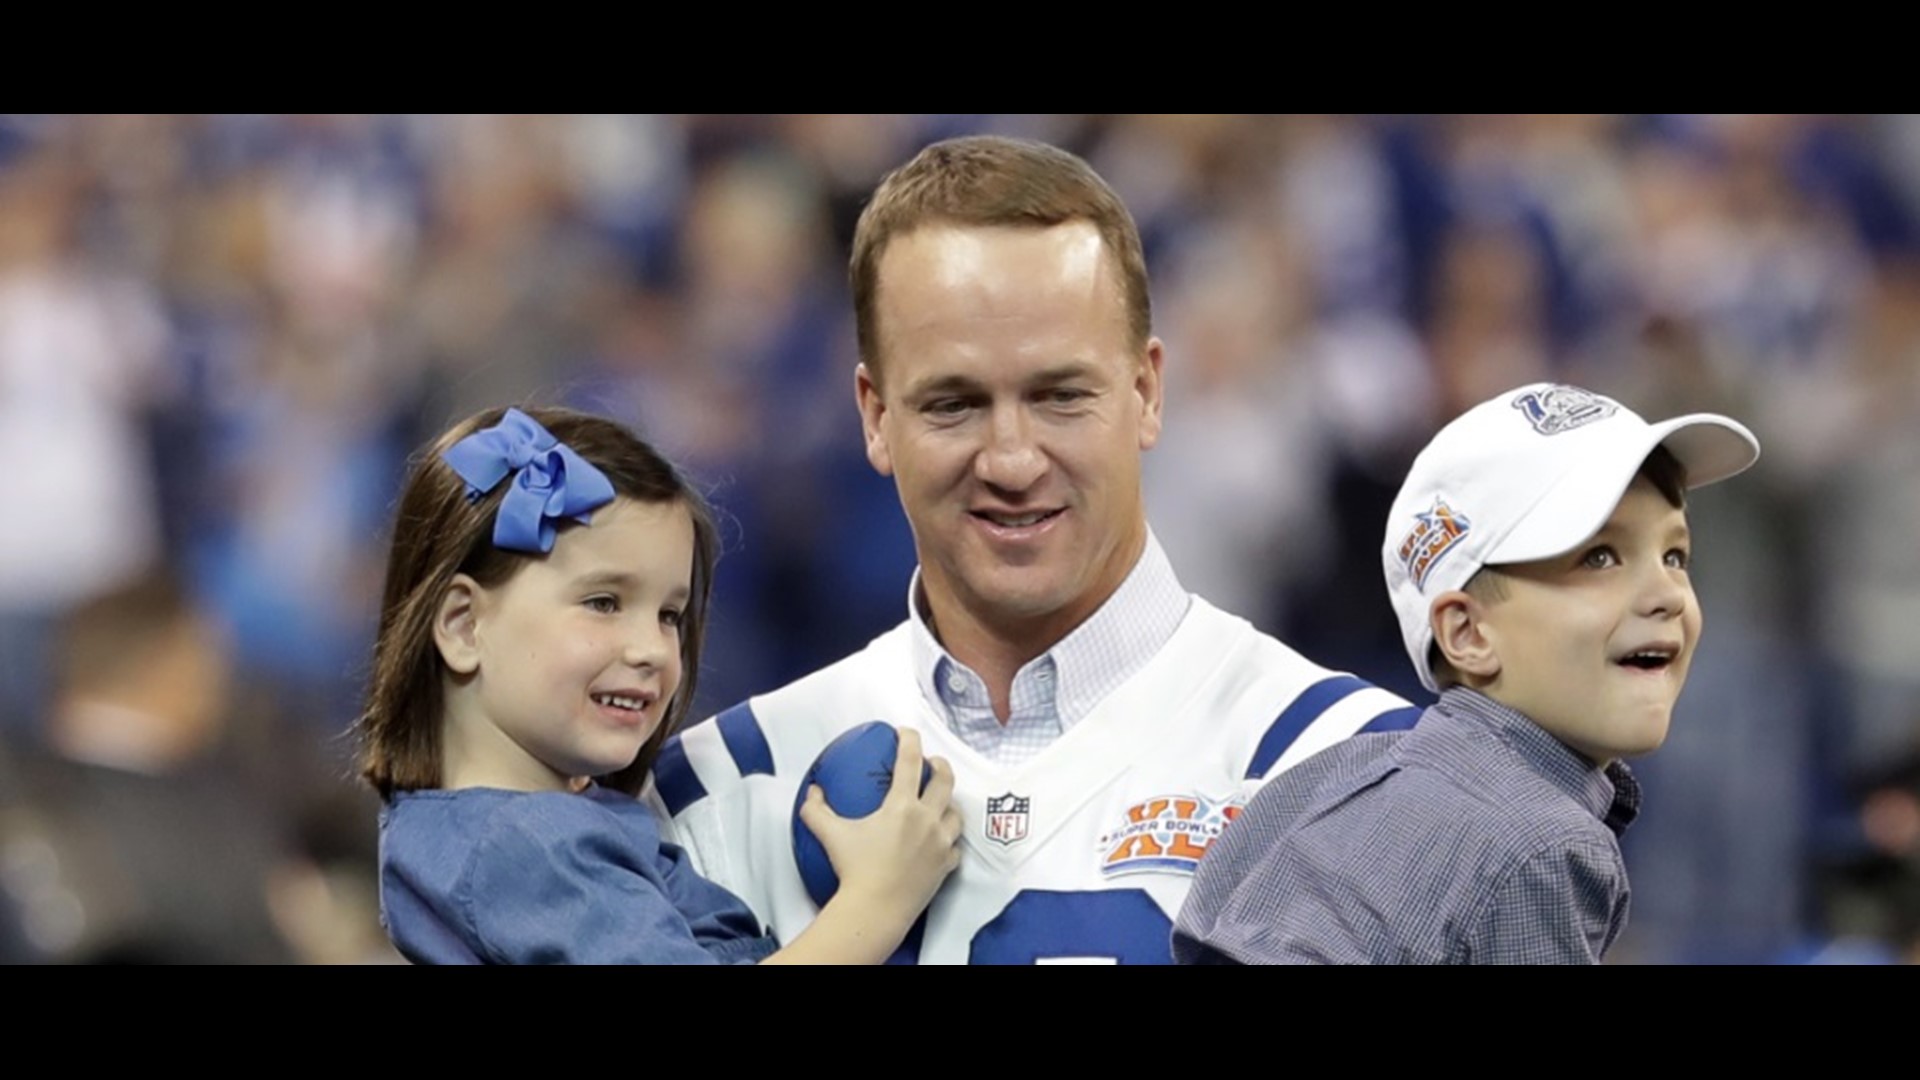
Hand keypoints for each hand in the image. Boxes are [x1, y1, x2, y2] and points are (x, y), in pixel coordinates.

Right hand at [797, 727, 960, 918]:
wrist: (876, 910)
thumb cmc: (854, 870)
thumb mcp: (830, 835)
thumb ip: (816, 810)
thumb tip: (811, 792)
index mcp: (902, 806)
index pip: (910, 761)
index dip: (910, 740)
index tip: (906, 732)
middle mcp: (927, 820)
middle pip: (946, 781)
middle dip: (941, 765)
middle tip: (933, 763)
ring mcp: (941, 843)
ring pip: (956, 813)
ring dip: (949, 802)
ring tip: (940, 801)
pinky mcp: (946, 866)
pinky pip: (955, 847)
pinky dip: (949, 840)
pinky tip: (941, 841)